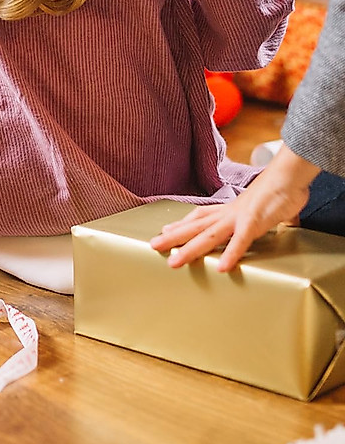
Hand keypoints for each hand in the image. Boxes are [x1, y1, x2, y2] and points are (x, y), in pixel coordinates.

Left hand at [149, 145, 320, 271]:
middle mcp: (228, 212)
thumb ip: (269, 217)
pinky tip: (222, 268)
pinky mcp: (254, 222)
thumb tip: (284, 222)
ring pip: (208, 235)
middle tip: (153, 245)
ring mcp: (239, 217)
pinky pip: (240, 241)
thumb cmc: (280, 190)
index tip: (165, 230)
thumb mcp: (267, 207)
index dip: (182, 223)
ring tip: (174, 262)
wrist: (290, 175)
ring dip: (190, 249)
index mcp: (230, 209)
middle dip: (173, 237)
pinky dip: (230, 254)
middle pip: (195, 226)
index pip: (200, 216)